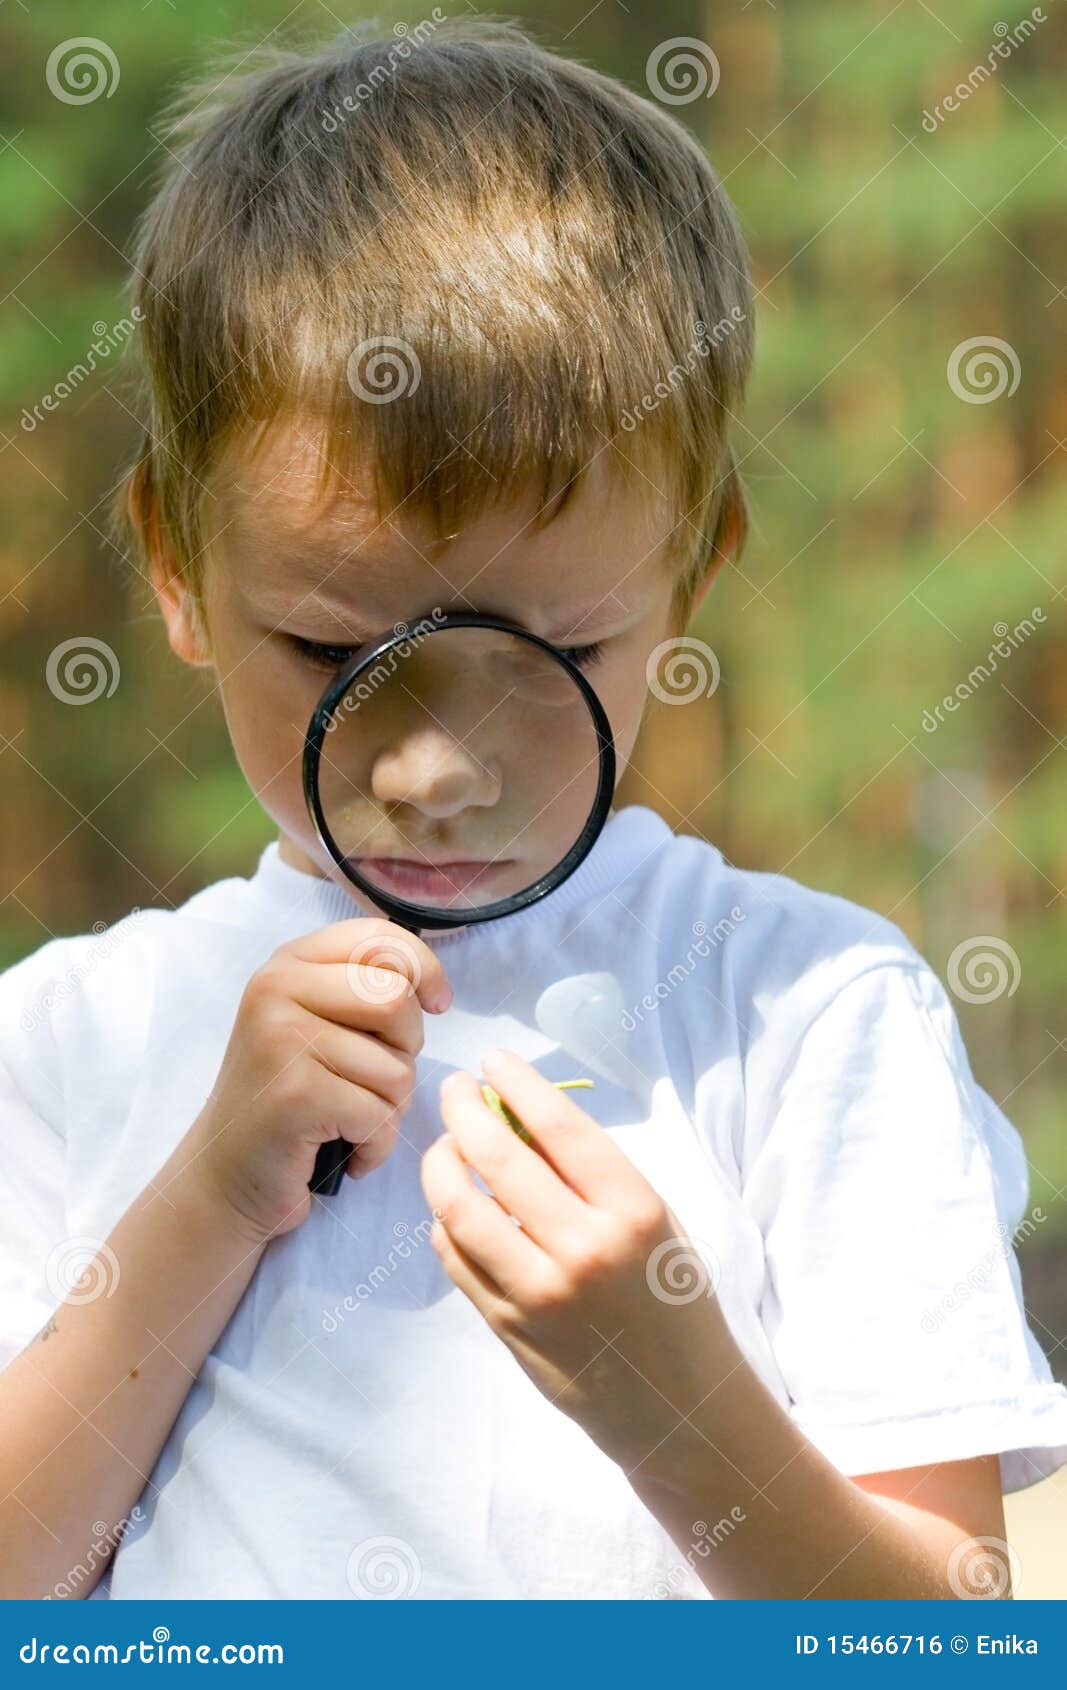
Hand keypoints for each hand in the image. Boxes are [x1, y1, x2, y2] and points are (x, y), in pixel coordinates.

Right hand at [183, 918, 451, 1242]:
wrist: (228, 1173)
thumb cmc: (293, 1097)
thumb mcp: (320, 1022)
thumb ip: (365, 989)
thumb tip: (435, 988)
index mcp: (290, 962)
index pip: (381, 938)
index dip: (425, 969)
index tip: (435, 1003)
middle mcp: (277, 988)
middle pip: (396, 999)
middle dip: (407, 1048)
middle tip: (373, 1078)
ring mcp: (281, 1039)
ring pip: (396, 1067)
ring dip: (389, 1108)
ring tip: (348, 1120)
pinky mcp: (294, 1094)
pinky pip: (378, 1115)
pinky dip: (375, 1144)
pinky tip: (343, 1149)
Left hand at [420, 1048, 728, 1479]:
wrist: (679, 1404)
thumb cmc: (672, 1297)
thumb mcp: (654, 1221)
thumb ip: (591, 1174)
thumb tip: (518, 1114)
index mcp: (631, 1211)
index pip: (557, 1125)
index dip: (517, 1082)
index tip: (493, 1060)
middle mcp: (583, 1248)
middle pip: (497, 1157)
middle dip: (463, 1110)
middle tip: (454, 1090)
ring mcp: (538, 1293)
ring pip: (458, 1209)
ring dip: (440, 1164)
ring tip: (444, 1148)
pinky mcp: (507, 1327)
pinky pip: (455, 1258)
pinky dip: (445, 1223)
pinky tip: (455, 1209)